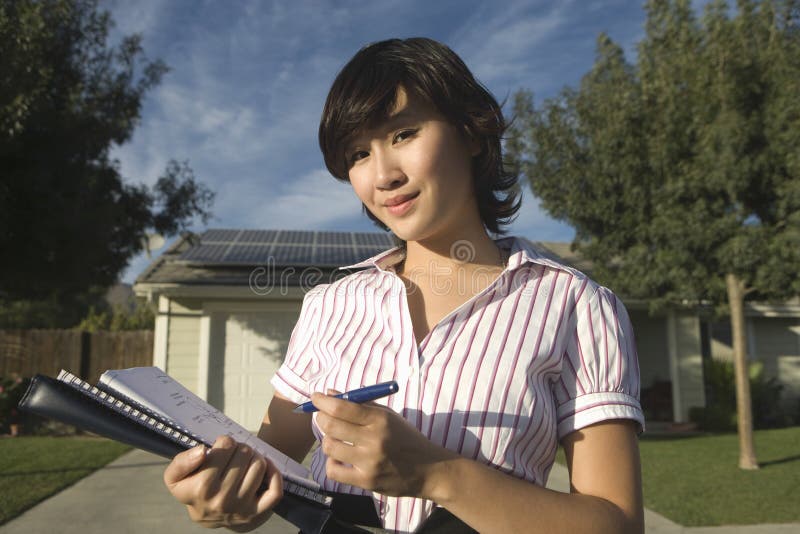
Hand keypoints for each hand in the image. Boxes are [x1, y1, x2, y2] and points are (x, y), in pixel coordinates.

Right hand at [163, 435, 282, 529]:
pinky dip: (274, 474)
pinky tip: (265, 467)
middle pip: (244, 453)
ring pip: (259, 465)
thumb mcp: (175, 477)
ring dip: (255, 457)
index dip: (224, 442)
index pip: (225, 447)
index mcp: (201, 488)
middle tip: (234, 454)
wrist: (207, 516)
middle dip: (240, 448)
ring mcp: (241, 507)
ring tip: (245, 460)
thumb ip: (182, 462)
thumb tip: (202, 451)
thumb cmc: (192, 489)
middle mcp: (222, 499)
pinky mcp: (257, 513)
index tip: (220, 447)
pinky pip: (275, 491)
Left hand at [313, 391, 456, 497]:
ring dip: (327, 439)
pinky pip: (333, 471)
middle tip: (322, 415)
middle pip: (332, 426)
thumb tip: (330, 394)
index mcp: (380, 419)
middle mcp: (374, 440)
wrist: (429, 469)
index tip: (315, 397)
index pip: (343, 407)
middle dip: (321, 417)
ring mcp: (369, 462)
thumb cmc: (405, 438)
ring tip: (336, 438)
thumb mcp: (388, 416)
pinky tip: (339, 458)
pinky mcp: (366, 481)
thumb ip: (360, 404)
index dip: (323, 401)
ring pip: (330, 447)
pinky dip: (331, 462)